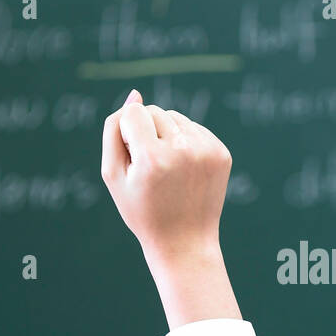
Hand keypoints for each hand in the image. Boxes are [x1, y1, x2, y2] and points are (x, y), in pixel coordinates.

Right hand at [101, 90, 241, 327]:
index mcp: (153, 158)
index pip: (133, 113)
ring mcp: (206, 150)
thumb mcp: (114, 175)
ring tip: (167, 169)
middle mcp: (183, 150)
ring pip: (175, 117)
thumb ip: (114, 130)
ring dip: (166, 135)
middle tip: (150, 170)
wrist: (184, 242)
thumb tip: (135, 94)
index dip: (127, 133)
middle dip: (147, 132)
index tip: (132, 159)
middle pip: (155, 111)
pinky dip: (185, 142)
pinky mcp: (221, 152)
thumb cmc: (142, 210)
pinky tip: (183, 170)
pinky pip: (194, 129)